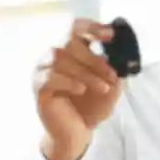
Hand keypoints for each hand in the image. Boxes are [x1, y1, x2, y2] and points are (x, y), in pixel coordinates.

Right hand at [35, 19, 123, 159]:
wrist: (77, 133)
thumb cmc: (91, 106)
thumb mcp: (111, 86)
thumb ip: (115, 69)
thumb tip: (121, 56)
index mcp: (72, 49)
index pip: (77, 28)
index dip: (92, 27)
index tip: (110, 34)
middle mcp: (54, 55)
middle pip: (69, 42)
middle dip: (94, 58)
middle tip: (112, 75)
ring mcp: (43, 70)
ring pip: (61, 59)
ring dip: (86, 74)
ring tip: (102, 88)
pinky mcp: (38, 87)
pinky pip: (50, 77)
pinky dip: (68, 82)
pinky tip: (81, 90)